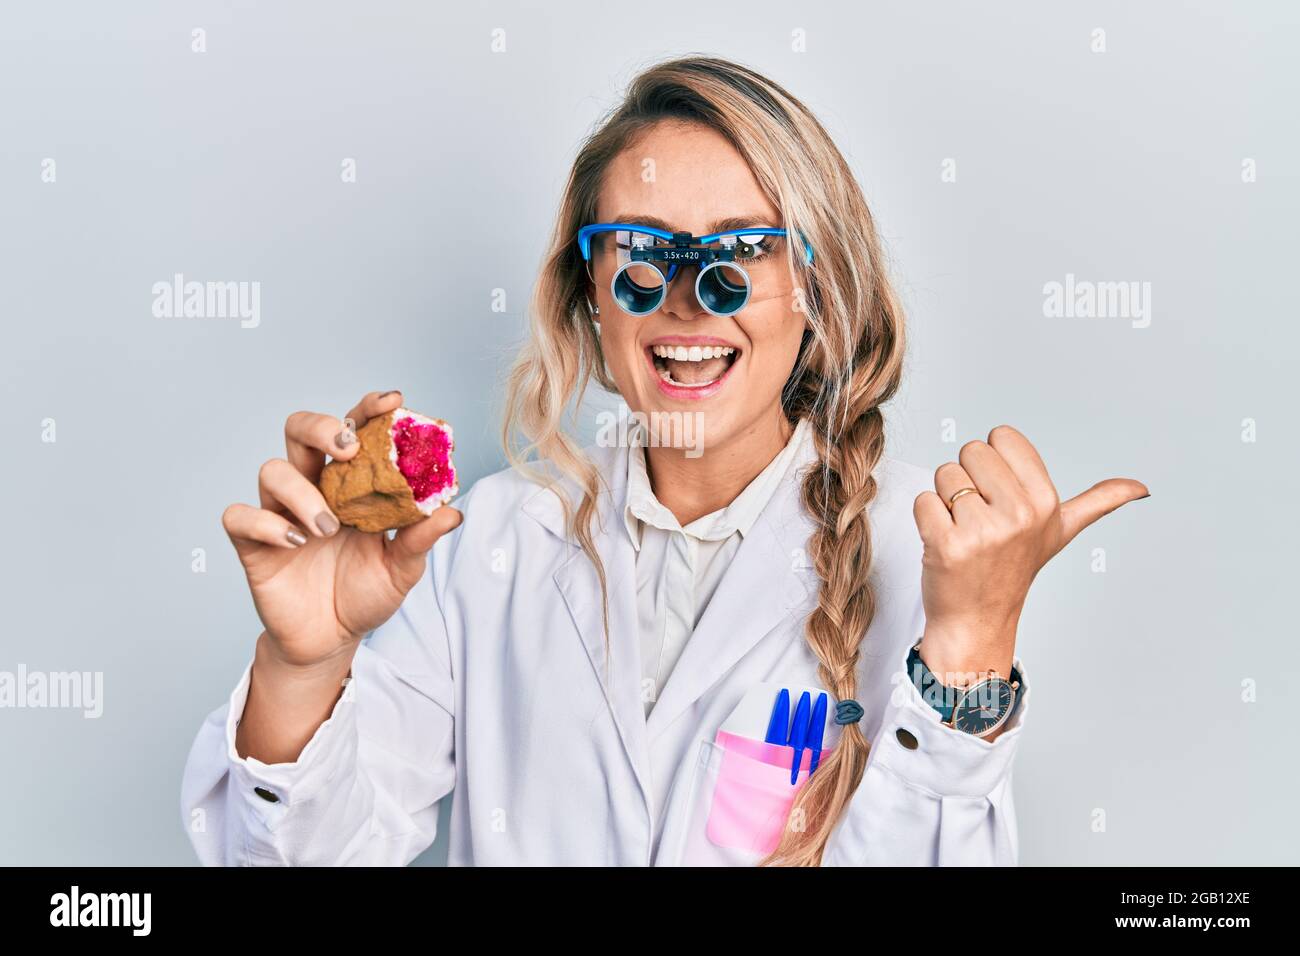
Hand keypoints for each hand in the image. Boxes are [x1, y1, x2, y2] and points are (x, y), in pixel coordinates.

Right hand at [222, 389, 462, 671]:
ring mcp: (279, 513)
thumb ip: (421, 539)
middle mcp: (312, 488)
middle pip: (299, 430)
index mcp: (349, 484)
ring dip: (303, 492)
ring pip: (272, 470)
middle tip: (348, 449)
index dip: (368, 408)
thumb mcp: (402, 569)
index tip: (393, 402)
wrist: (332, 640)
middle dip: (322, 427)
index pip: (353, 429)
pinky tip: (296, 543)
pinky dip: (267, 524)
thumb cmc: (365, 594)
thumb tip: (453, 511)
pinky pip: (241, 517)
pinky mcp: (253, 545)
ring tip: (329, 528)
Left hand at [912, 425, 1146, 684]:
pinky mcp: (946, 545)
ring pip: (944, 474)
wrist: (978, 619)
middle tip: (978, 516)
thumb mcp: (1061, 531)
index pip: (1001, 436)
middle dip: (968, 479)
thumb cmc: (1013, 569)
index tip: (1000, 496)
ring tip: (963, 531)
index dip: (993, 463)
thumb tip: (1141, 487)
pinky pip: (923, 501)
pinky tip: (943, 543)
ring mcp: (983, 531)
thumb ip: (1098, 502)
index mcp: (1046, 501)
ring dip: (945, 501)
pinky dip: (926, 519)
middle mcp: (1020, 514)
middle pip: (970, 450)